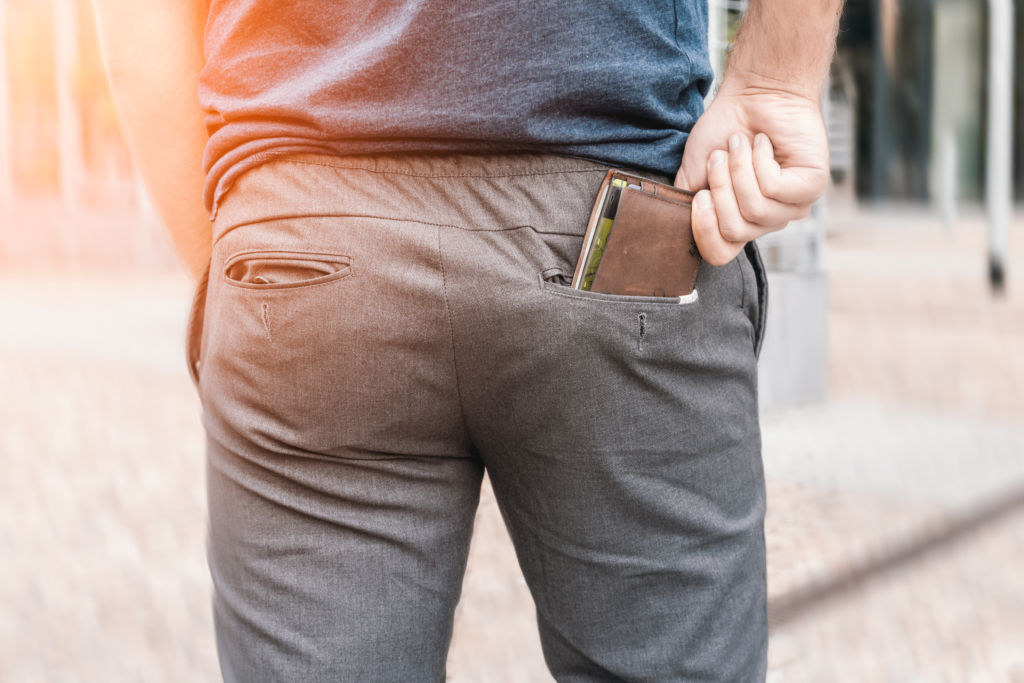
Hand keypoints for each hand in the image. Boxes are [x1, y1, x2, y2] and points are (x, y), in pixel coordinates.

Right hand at [674, 80, 829, 264]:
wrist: (756, 92)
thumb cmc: (726, 127)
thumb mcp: (695, 169)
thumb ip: (688, 201)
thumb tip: (682, 223)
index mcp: (740, 221)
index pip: (720, 254)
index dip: (704, 230)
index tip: (700, 195)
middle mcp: (767, 220)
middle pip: (734, 230)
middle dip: (720, 187)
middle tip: (721, 156)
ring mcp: (792, 206)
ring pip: (755, 210)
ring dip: (739, 169)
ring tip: (741, 144)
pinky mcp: (811, 187)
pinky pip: (774, 189)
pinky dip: (760, 160)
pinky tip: (764, 144)